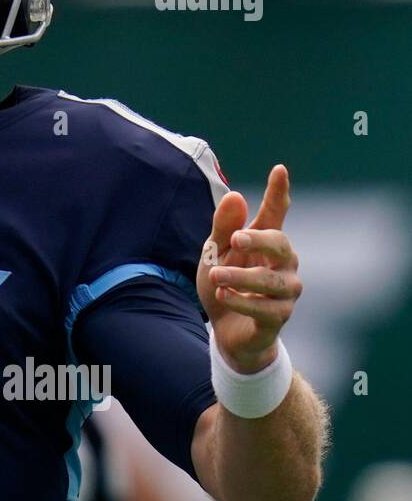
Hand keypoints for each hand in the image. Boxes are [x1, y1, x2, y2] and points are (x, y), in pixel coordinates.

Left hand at [197, 164, 303, 372]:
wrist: (226, 330)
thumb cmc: (224, 283)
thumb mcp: (215, 254)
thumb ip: (223, 228)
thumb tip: (234, 195)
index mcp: (266, 243)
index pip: (276, 213)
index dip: (278, 192)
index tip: (279, 170)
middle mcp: (283, 264)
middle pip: (280, 244)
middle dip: (259, 239)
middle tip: (235, 238)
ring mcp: (285, 291)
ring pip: (271, 280)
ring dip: (241, 276)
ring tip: (215, 275)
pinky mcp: (278, 317)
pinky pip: (265, 308)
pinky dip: (241, 301)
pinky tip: (223, 295)